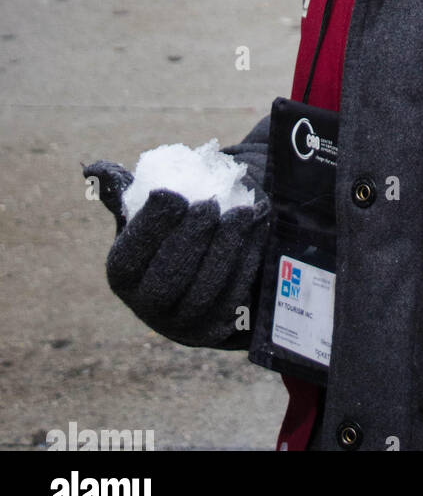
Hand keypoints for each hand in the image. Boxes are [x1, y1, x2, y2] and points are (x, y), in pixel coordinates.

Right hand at [84, 161, 269, 348]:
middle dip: (190, 239)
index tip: (174, 195)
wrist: (200, 272)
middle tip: (209, 204)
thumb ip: (124, 192)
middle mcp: (147, 306)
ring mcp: (184, 322)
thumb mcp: (144, 213)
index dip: (151, 227)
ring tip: (241, 212)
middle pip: (166, 281)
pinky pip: (235, 295)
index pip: (130, 257)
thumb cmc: (166, 233)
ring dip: (226, 247)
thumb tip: (93, 170)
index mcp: (122, 275)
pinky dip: (248, 257)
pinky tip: (257, 226)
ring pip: (205, 290)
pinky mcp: (219, 325)